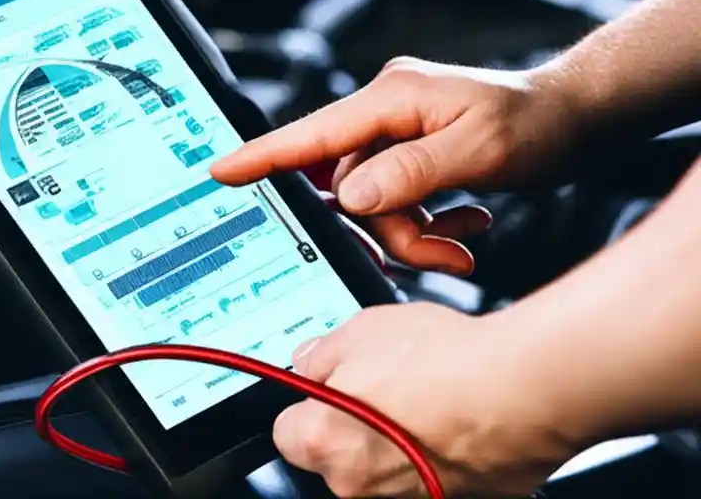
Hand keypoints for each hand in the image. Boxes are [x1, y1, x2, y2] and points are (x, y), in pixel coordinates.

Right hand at [212, 57, 589, 272]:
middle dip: (390, 228)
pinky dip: (426, 223)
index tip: (219, 171)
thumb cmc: (535, 123)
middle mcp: (385, 112)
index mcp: (389, 98)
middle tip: (443, 254)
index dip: (263, 156)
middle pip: (350, 186)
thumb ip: (409, 173)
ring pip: (373, 202)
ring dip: (414, 233)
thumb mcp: (477, 150)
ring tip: (462, 244)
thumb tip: (351, 196)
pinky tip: (464, 226)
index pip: (312, 134)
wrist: (577, 118)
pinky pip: (396, 200)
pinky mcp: (413, 155)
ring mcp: (398, 134)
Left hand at [275, 303, 579, 497]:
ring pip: (382, 466)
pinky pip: (428, 475)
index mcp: (321, 440)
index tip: (326, 388)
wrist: (526, 389)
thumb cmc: (446, 362)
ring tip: (427, 397)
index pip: (287, 431)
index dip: (308, 404)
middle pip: (334, 453)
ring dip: (394, 439)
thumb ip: (321, 352)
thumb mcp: (361, 330)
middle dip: (350, 424)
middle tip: (382, 386)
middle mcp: (356, 483)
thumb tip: (310, 360)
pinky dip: (435, 453)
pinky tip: (454, 419)